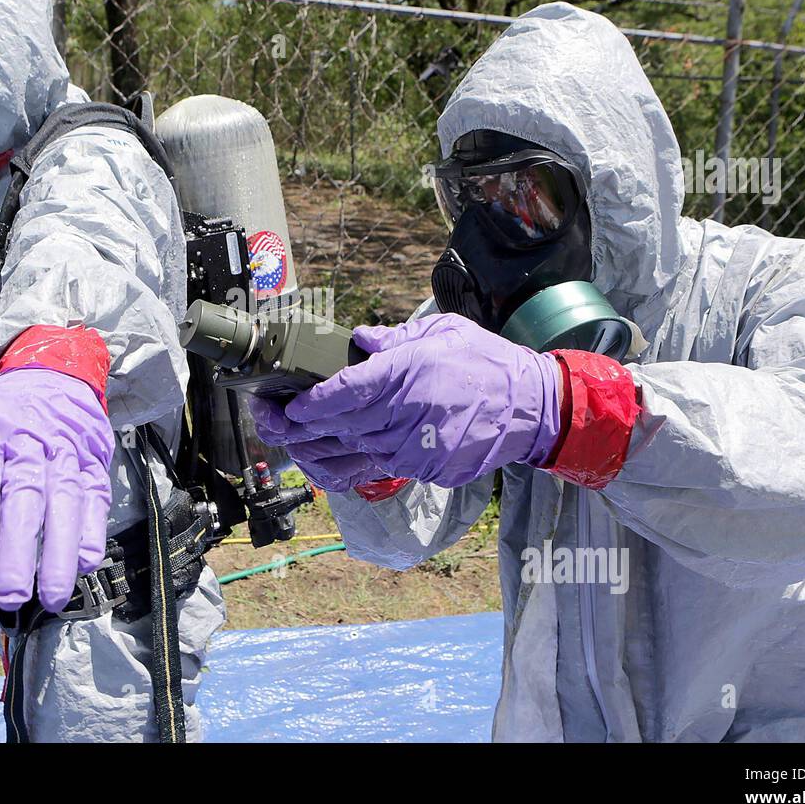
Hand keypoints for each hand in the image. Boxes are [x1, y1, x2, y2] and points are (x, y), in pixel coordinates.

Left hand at [0, 367, 114, 611]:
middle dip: (15, 551)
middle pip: (23, 498)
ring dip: (58, 551)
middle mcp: (27, 442)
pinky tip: (83, 562)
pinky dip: (92, 530)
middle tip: (6, 597)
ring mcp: (64, 450)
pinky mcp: (93, 460)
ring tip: (50, 596)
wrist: (50, 374)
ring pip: (64, 500)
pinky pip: (95, 496)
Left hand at [257, 314, 561, 487]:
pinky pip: (382, 468)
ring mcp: (418, 448)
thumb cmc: (485, 364)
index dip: (308, 404)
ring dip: (323, 448)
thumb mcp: (441, 333)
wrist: (531, 406)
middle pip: (339, 427)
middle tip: (273, 420)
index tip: (287, 406)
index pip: (343, 392)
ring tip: (298, 439)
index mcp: (407, 374)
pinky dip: (358, 462)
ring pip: (355, 453)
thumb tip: (359, 341)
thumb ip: (394, 340)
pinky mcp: (428, 470)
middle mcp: (407, 414)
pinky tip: (342, 452)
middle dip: (300, 427)